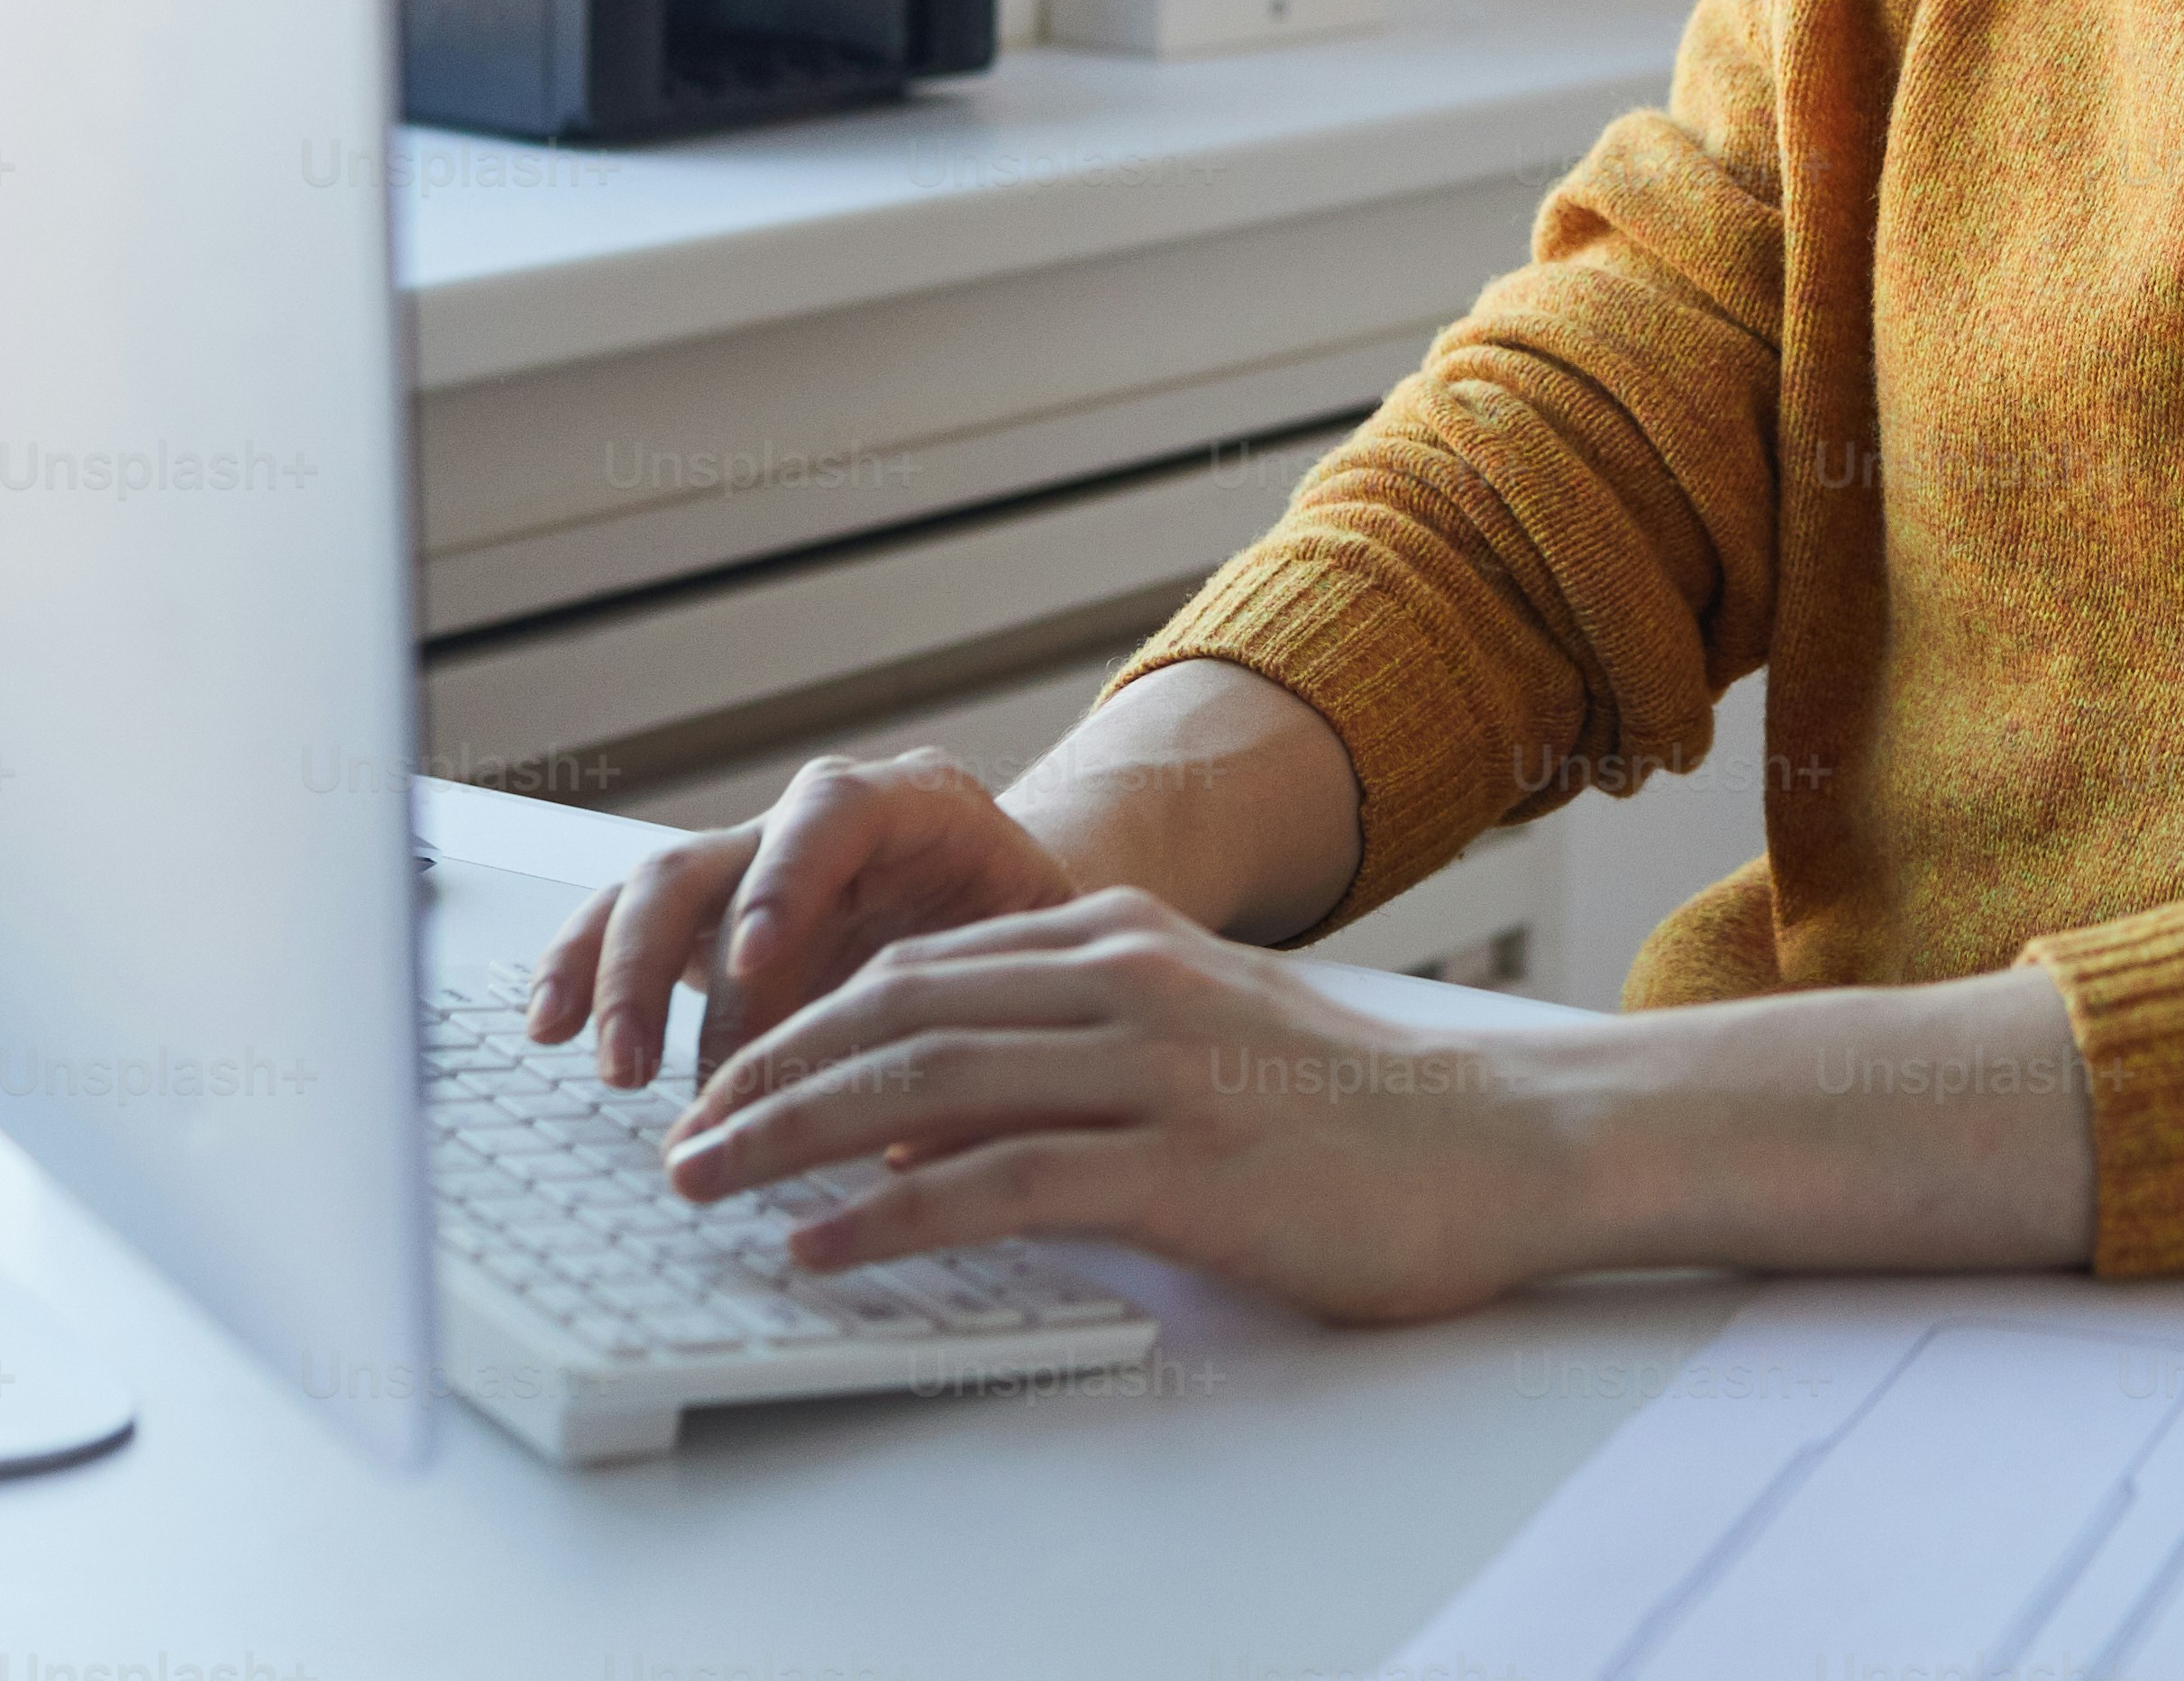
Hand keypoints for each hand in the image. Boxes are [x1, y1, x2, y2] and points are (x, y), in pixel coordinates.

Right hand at [526, 750, 1079, 1090]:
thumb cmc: (1045, 944)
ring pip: (656, 893)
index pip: (834, 811)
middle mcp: (818, 826)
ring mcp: (757, 867)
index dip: (786, 878)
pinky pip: (628, 927)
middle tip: (646, 1064)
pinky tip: (550, 1031)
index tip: (755, 959)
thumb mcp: (1042, 962)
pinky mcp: (716, 917)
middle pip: (714, 860)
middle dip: (665, 960)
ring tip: (612, 1068)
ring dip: (619, 980)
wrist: (1039, 918)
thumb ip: (985, 1013)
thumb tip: (928, 1138)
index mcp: (917, 806)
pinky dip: (585, 974)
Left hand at [653, 886, 1574, 1323]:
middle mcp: (1127, 981)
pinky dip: (889, 1212)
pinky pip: (997, 1181)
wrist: (1503, 1143)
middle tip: (680, 1136)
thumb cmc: (1355, 1114)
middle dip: (765, 1073)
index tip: (723, 1081)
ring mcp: (1154, 1068)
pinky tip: (821, 1243)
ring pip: (923, 1082)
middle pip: (894, 1010)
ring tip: (705, 1181)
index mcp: (1127, 941)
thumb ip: (1073, 1059)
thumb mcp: (1199, 1041)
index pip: (918, 966)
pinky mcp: (1180, 1165)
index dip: (801, 1022)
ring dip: (791, 1135)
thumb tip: (923, 1127)